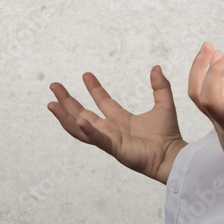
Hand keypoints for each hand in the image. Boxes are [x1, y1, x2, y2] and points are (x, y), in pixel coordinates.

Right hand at [48, 65, 186, 183]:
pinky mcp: (113, 148)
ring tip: (51, 104)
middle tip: (54, 86)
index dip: (93, 88)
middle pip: (82, 113)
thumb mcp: (164, 104)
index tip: (85, 74)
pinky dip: (88, 131)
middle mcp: (110, 129)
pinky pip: (97, 139)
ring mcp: (109, 139)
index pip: (102, 101)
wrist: (172, 155)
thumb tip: (157, 67)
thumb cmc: (168, 135)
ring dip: (65, 116)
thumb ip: (160, 86)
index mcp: (120, 120)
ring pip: (80, 128)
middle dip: (67, 101)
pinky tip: (79, 120)